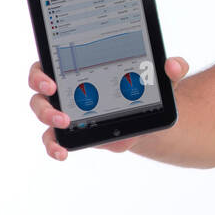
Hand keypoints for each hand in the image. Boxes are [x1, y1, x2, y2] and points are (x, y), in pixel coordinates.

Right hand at [29, 57, 189, 160]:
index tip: (51, 77)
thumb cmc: (146, 89)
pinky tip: (62, 152)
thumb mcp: (161, 78)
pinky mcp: (73, 133)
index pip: (51, 62)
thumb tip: (174, 65)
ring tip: (65, 121)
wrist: (149, 116)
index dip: (43, 69)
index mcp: (80, 67)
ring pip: (43, 111)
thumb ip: (172, 68)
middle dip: (42, 88)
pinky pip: (53, 140)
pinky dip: (54, 146)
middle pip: (40, 86)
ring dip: (48, 116)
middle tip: (54, 92)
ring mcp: (66, 111)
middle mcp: (67, 88)